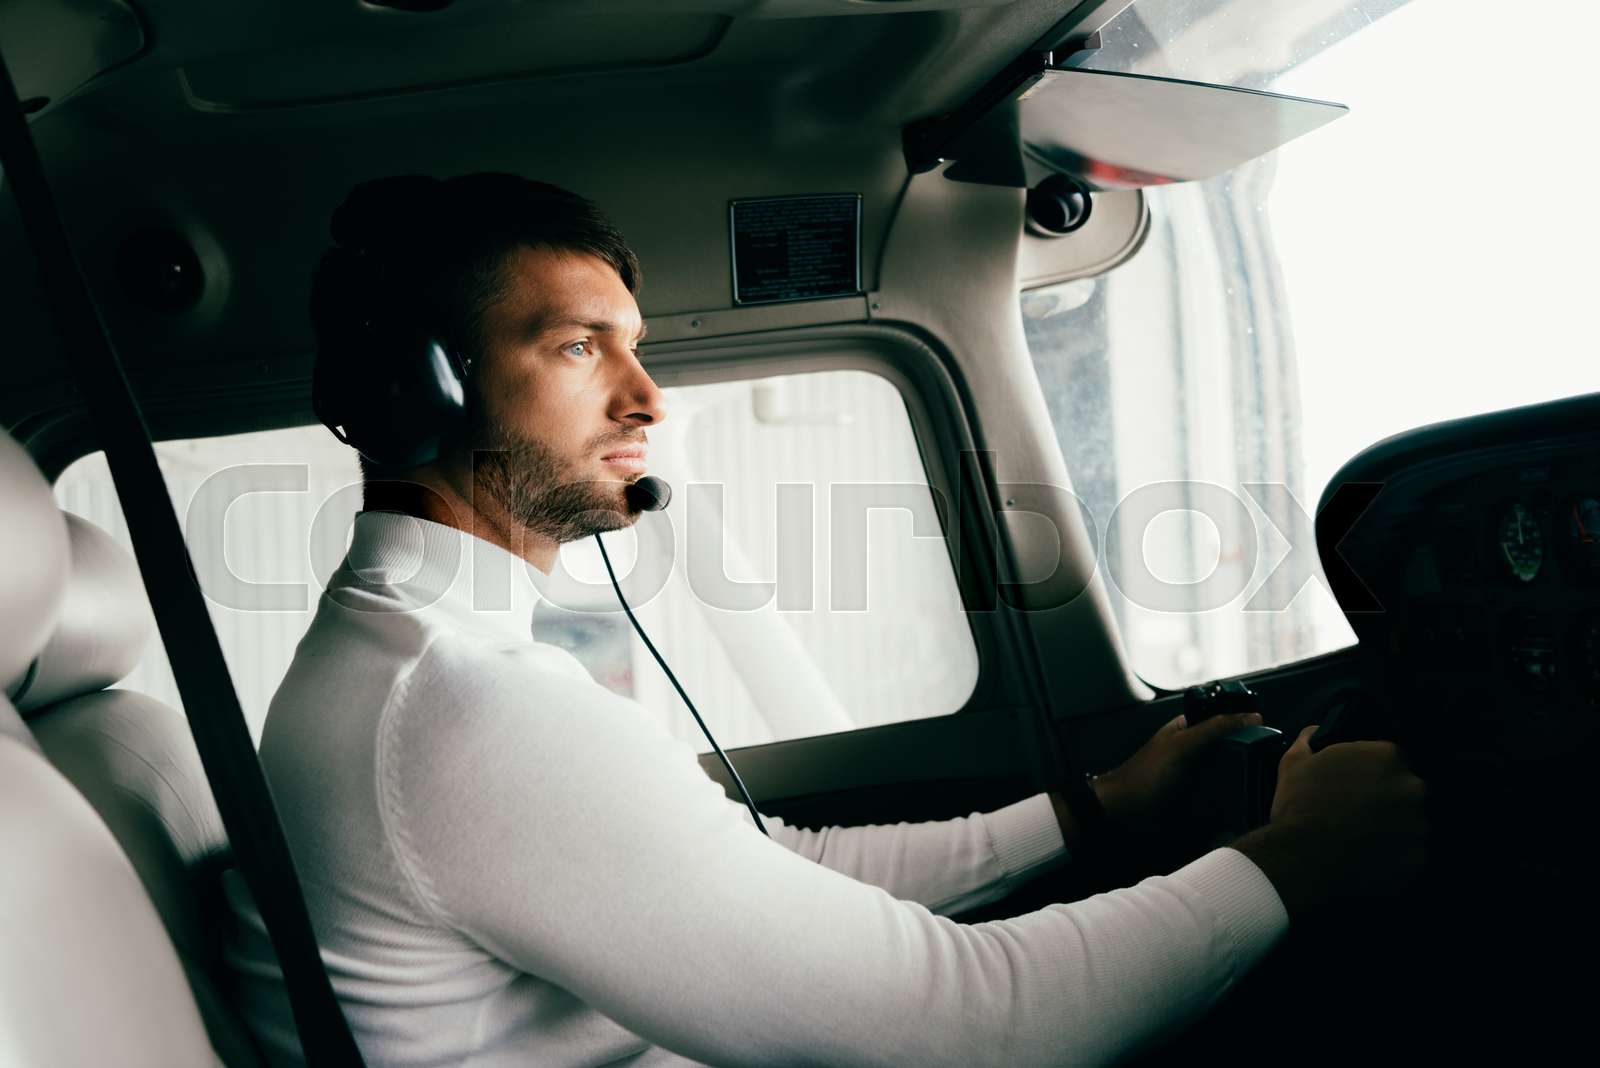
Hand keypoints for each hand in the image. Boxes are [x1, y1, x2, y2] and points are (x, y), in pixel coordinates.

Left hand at [1092, 711, 1264, 834]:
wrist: (1125, 811)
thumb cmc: (1146, 773)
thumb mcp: (1183, 745)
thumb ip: (1214, 728)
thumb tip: (1251, 716)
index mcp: (1189, 729)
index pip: (1224, 719)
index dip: (1244, 724)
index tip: (1269, 735)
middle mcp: (1195, 750)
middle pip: (1231, 747)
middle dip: (1248, 754)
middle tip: (1268, 763)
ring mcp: (1198, 775)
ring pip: (1230, 772)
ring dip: (1243, 777)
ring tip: (1263, 783)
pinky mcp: (1200, 798)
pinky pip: (1223, 794)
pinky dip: (1234, 797)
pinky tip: (1248, 801)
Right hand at [1233, 725, 1428, 916]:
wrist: (1301, 857)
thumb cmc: (1299, 803)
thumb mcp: (1294, 761)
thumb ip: (1309, 739)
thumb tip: (1316, 732)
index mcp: (1387, 757)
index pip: (1390, 759)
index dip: (1372, 773)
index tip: (1357, 786)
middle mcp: (1412, 787)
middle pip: (1407, 790)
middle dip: (1389, 800)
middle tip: (1361, 814)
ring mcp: (1419, 825)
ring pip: (1411, 823)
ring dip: (1394, 829)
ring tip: (1366, 840)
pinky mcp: (1418, 858)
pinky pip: (1410, 854)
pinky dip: (1395, 857)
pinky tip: (1370, 859)